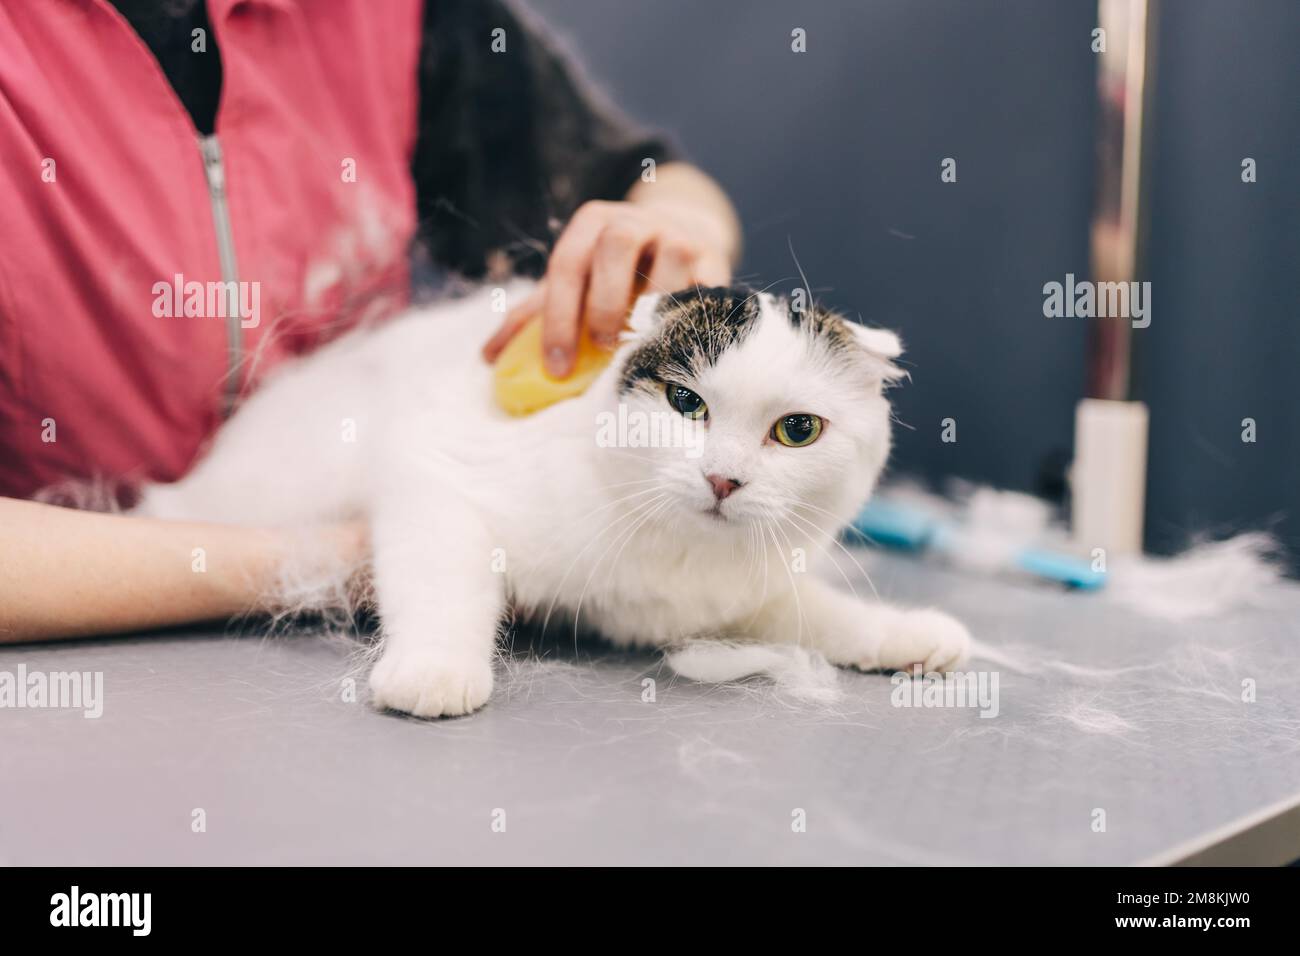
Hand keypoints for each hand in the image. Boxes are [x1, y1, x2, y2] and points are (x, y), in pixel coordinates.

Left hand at [482, 197, 733, 376]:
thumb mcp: (573, 284)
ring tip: (643, 347)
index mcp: (592, 223)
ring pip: (671, 260)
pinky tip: (680, 346)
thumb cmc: (614, 274)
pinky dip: (694, 316)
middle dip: (605, 302)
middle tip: (601, 348)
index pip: (567, 265)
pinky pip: (708, 287)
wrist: (681, 238)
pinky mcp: (715, 260)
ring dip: (656, 305)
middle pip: (616, 246)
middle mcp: (635, 221)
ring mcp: (679, 236)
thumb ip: (532, 317)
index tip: (556, 367)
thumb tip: (489, 358)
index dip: (558, 317)